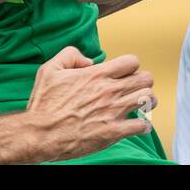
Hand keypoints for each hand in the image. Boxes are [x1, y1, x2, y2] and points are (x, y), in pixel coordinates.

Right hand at [25, 47, 155, 160]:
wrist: (40, 134)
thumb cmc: (44, 105)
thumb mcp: (50, 69)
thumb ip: (70, 55)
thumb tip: (88, 60)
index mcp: (96, 75)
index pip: (132, 62)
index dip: (131, 65)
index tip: (126, 72)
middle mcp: (109, 91)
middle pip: (145, 78)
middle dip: (143, 81)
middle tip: (136, 87)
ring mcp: (113, 112)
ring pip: (149, 99)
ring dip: (147, 100)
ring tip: (141, 104)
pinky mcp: (113, 132)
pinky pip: (142, 126)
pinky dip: (144, 126)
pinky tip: (137, 125)